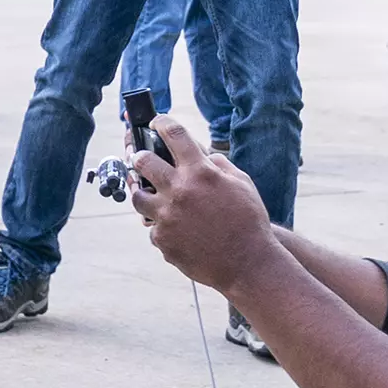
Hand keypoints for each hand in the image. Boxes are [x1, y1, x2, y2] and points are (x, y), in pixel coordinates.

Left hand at [127, 121, 280, 291]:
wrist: (248, 264)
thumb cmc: (249, 221)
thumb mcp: (241, 183)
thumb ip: (218, 164)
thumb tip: (201, 154)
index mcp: (200, 172)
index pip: (173, 135)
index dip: (161, 122)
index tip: (155, 122)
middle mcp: (179, 190)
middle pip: (142, 161)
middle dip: (139, 156)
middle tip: (141, 158)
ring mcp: (167, 216)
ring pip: (138, 196)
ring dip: (144, 193)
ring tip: (154, 196)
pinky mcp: (162, 239)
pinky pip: (153, 227)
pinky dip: (163, 226)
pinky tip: (178, 230)